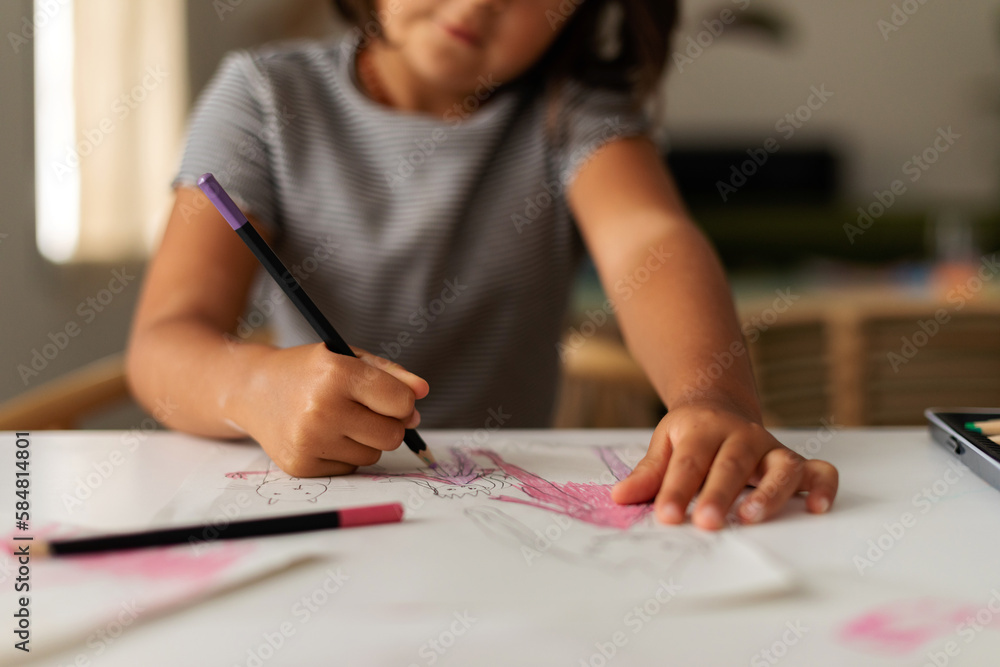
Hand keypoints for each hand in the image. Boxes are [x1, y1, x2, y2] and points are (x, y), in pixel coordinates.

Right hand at [238, 343, 428, 476]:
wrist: (253, 390)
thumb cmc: (310, 372)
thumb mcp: (349, 358)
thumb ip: (391, 374)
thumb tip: (422, 393)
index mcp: (336, 374)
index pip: (400, 401)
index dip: (404, 401)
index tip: (393, 397)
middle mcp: (321, 409)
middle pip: (391, 435)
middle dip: (389, 424)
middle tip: (367, 410)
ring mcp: (309, 441)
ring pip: (373, 456)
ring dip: (366, 441)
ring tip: (340, 420)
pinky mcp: (301, 466)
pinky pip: (350, 469)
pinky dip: (345, 454)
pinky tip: (323, 435)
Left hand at [610, 403, 837, 529]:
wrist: (718, 405)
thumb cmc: (689, 435)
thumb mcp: (664, 444)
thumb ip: (647, 475)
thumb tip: (620, 498)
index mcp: (702, 430)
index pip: (687, 463)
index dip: (676, 490)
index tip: (666, 517)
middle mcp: (740, 436)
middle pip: (731, 465)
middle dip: (719, 495)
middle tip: (707, 522)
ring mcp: (770, 448)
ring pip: (779, 467)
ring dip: (769, 493)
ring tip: (752, 518)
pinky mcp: (793, 461)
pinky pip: (819, 470)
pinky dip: (823, 486)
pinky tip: (818, 508)